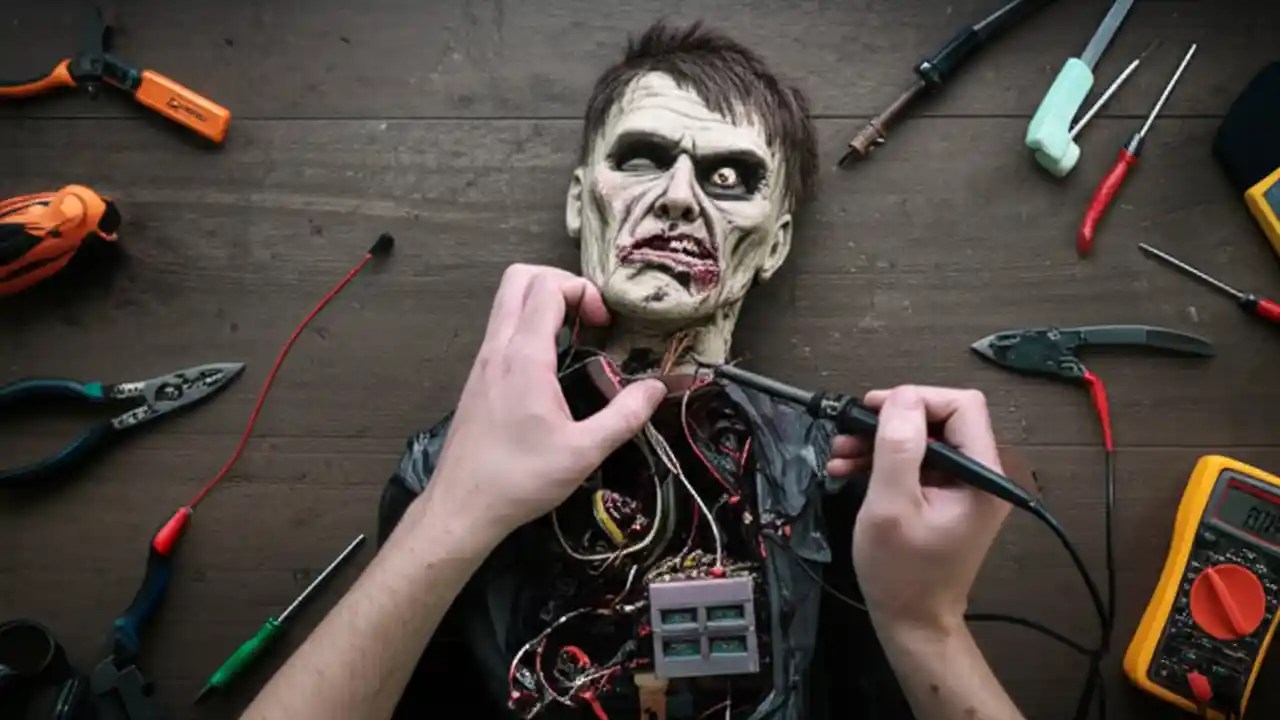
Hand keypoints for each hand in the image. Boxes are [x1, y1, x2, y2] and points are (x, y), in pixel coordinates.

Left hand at [423, 264, 665, 542]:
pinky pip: (500, 329)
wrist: (461, 507)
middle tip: (588, 316)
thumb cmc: (521, 479)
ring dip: (541, 302)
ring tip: (575, 336)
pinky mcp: (477, 378)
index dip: (583, 290)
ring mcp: (482, 361)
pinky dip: (527, 326)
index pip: (547, 287)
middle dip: (560, 282)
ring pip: (505, 301)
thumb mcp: (584, 452)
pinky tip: (550, 364)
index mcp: (523, 356)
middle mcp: (497, 348)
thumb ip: (624, 416)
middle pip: (519, 278)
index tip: (606, 323)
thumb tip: (656, 388)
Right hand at [827, 386, 1009, 635]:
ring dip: (881, 441)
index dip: (915, 398)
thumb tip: (901, 396)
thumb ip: (898, 447)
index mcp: (983, 475)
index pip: (961, 406)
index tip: (871, 409)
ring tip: (839, 453)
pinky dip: (885, 461)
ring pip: (925, 439)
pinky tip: (849, 468)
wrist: (912, 621)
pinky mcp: (949, 497)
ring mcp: (967, 487)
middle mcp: (984, 475)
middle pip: (942, 419)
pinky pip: (919, 463)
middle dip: (891, 421)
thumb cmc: (901, 571)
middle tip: (848, 432)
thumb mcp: (891, 506)